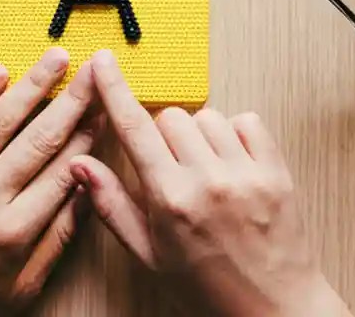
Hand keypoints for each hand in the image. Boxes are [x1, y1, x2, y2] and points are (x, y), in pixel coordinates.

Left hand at [0, 48, 100, 316]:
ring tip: (55, 58)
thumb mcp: (24, 286)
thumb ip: (57, 237)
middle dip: (72, 100)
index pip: (65, 170)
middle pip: (39, 138)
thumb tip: (87, 191)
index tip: (108, 110)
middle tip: (94, 72)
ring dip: (31, 85)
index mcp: (14, 231)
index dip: (90, 136)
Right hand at [70, 50, 350, 316]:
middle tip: (170, 168)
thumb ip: (111, 205)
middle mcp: (208, 181)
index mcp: (171, 201)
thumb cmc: (207, 288)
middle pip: (171, 117)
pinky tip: (231, 164)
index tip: (101, 62)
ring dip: (199, 135)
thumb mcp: (149, 254)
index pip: (134, 129)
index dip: (114, 90)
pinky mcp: (276, 171)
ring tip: (204, 171)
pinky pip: (248, 121)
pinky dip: (235, 134)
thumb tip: (78, 164)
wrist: (273, 310)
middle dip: (162, 135)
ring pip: (207, 117)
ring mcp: (246, 174)